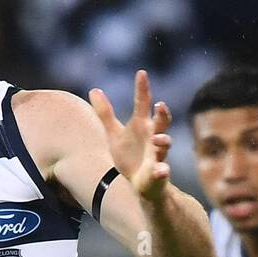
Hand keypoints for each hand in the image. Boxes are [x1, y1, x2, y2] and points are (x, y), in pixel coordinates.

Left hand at [88, 69, 172, 203]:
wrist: (140, 183)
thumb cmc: (130, 156)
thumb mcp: (114, 134)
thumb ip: (105, 113)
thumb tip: (93, 89)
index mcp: (142, 125)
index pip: (143, 103)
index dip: (142, 89)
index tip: (141, 73)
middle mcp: (153, 137)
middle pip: (161, 122)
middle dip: (163, 114)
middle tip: (160, 105)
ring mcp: (157, 155)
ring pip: (164, 145)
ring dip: (163, 141)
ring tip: (158, 139)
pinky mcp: (158, 173)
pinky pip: (163, 171)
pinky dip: (162, 171)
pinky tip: (161, 171)